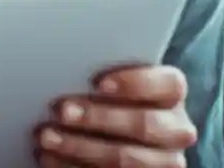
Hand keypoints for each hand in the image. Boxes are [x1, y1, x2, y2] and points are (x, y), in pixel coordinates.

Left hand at [36, 65, 197, 166]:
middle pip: (145, 124)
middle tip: (62, 110)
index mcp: (171, 93)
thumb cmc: (106, 96)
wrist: (113, 132)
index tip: (99, 83)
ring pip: (128, 159)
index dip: (136, 83)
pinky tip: (51, 157)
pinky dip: (73, 167)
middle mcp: (176, 129)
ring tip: (48, 137)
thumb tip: (67, 65)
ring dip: (81, 148)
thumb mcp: (109, 81)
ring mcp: (165, 160)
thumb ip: (101, 75)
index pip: (169, 84)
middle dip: (99, 117)